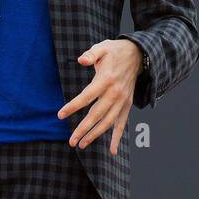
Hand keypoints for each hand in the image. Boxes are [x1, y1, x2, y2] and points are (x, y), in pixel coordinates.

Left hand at [57, 39, 142, 155]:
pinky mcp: (127, 105)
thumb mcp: (102, 47)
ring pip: (108, 122)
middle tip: (71, 141)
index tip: (60, 114)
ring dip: (95, 135)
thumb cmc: (115, 51)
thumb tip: (80, 60)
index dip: (73, 106)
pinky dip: (117, 138)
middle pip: (97, 114)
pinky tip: (112, 151)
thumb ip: (91, 54)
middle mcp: (115, 93)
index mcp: (106, 79)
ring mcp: (122, 101)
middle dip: (83, 129)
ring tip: (81, 144)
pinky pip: (122, 124)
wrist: (138, 55)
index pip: (87, 96)